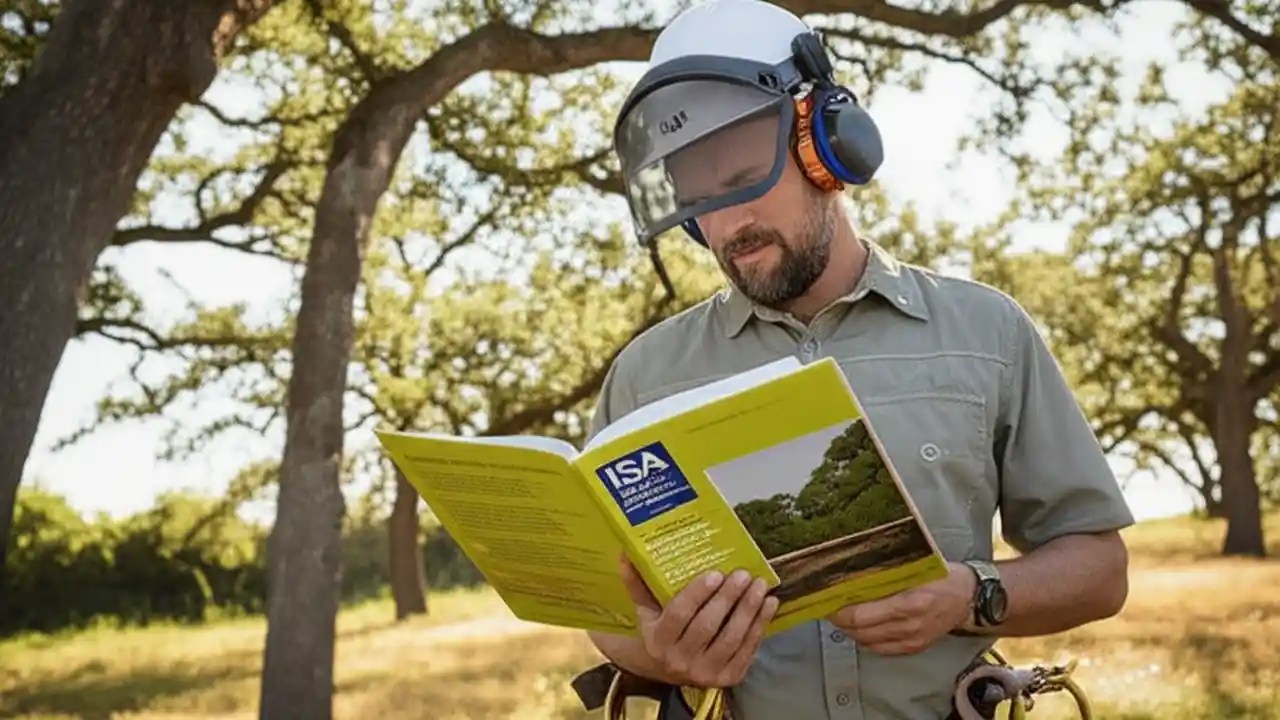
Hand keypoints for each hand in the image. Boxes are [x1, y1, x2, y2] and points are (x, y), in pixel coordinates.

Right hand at [619, 555, 778, 687]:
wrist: (671, 670)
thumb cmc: (661, 631)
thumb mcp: (646, 611)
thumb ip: (637, 584)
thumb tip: (626, 553)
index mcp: (658, 641)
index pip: (679, 615)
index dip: (698, 594)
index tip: (716, 573)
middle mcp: (680, 660)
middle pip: (707, 626)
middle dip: (728, 598)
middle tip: (742, 574)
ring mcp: (706, 672)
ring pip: (731, 638)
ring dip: (748, 610)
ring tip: (759, 585)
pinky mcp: (728, 678)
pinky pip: (747, 650)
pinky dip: (760, 626)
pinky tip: (769, 604)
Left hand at [827, 562, 975, 655]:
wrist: (970, 598)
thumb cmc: (943, 577)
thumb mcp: (915, 568)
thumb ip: (886, 573)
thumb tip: (851, 572)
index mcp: (909, 602)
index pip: (861, 615)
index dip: (839, 609)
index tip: (826, 598)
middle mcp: (909, 625)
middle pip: (859, 630)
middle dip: (839, 619)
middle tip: (828, 605)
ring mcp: (911, 640)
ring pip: (866, 641)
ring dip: (850, 630)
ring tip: (841, 614)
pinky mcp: (914, 648)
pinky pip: (879, 648)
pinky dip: (865, 638)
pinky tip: (860, 626)